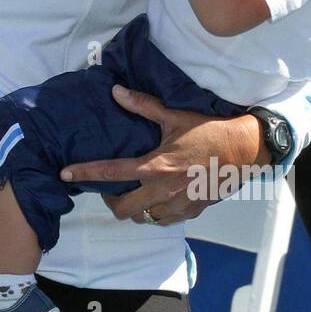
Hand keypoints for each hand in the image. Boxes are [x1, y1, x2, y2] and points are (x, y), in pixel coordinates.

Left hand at [58, 83, 261, 224]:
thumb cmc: (208, 130)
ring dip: (135, 208)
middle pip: (123, 210)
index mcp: (155, 166)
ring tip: (136, 192)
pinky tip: (159, 197)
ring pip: (144, 218)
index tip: (65, 174)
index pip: (111, 172)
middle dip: (112, 202)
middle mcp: (163, 190)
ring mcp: (179, 205)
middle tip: (113, 189)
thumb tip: (116, 91)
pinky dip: (156, 212)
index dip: (84, 173)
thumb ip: (142, 106)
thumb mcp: (174, 115)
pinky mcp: (192, 211)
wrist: (244, 150)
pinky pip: (165, 220)